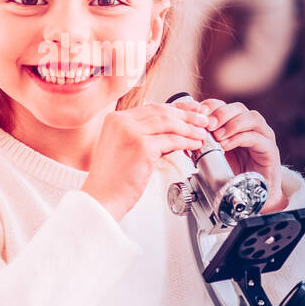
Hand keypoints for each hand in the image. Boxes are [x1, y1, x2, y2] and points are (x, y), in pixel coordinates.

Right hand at [81, 100, 210, 221]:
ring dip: (189, 128)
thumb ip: (140, 134)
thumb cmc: (112, 178)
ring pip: (169, 124)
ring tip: (202, 133)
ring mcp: (131, 132)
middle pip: (161, 112)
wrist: (102, 197)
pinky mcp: (142, 146)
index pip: (151, 107)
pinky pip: (171, 140)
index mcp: (115, 118)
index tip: (190, 111)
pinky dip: (186, 142)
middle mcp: (121, 121)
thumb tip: (170, 129)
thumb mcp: (122, 146)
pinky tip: (194, 144)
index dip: (174, 108)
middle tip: (202, 119)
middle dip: (186, 115)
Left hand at [193, 97, 286, 212]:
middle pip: (238, 107)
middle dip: (221, 113)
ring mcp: (263, 136)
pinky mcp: (270, 149)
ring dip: (232, 124)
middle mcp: (252, 126)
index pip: (224, 105)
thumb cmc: (236, 173)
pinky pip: (256, 137)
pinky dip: (239, 138)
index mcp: (236, 124)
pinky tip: (227, 146)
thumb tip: (187, 141)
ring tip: (218, 137)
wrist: (253, 194)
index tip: (198, 114)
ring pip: (251, 118)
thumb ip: (204, 146)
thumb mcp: (216, 156)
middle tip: (208, 125)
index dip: (210, 106)